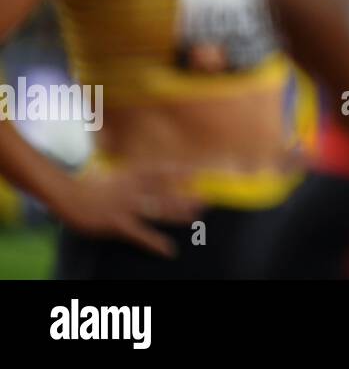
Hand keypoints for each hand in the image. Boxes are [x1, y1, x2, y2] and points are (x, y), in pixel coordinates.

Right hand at [50, 165, 201, 257]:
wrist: (66, 194)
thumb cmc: (90, 183)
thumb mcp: (116, 173)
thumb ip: (134, 175)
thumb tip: (149, 174)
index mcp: (133, 175)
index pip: (163, 172)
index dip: (182, 173)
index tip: (200, 173)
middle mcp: (134, 189)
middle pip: (167, 193)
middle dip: (187, 197)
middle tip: (208, 200)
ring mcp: (126, 206)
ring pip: (159, 211)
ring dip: (178, 215)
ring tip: (196, 219)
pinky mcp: (118, 224)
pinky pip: (141, 235)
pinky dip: (156, 243)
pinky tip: (169, 250)